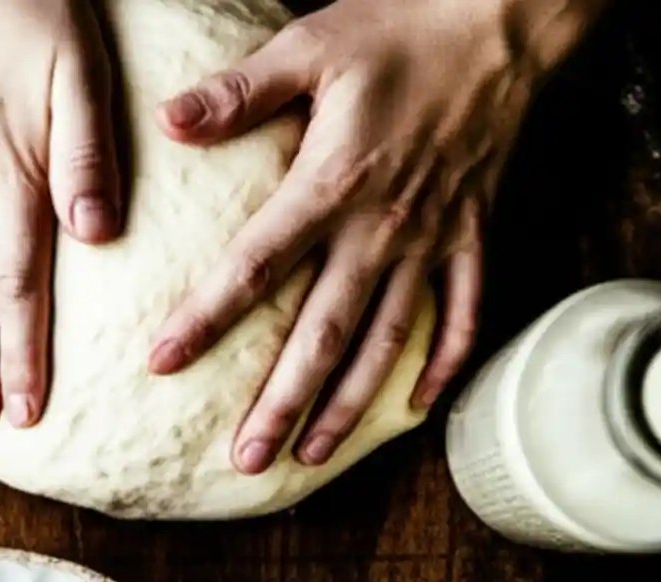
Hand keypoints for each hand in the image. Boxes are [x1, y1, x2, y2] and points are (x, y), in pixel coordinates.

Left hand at [148, 0, 607, 472]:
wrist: (498, 24)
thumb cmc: (398, 30)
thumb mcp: (308, 46)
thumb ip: (238, 93)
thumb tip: (167, 122)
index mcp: (333, 182)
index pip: (255, 265)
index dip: (205, 318)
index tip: (161, 364)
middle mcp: (383, 227)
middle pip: (325, 333)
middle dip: (283, 401)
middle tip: (246, 460)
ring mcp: (433, 240)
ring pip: (389, 342)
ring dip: (351, 405)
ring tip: (312, 455)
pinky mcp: (470, 237)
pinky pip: (464, 315)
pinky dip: (445, 365)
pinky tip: (419, 407)